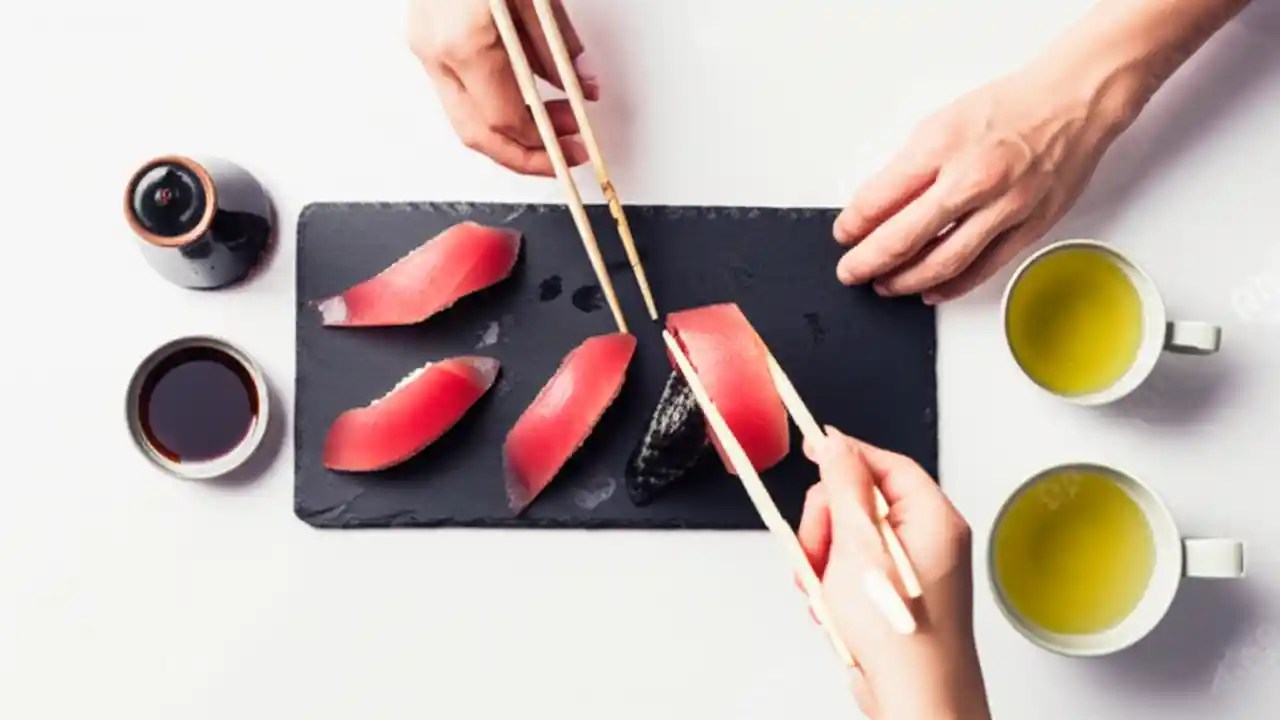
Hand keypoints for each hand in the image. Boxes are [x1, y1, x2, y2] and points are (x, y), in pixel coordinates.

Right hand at [408, 0, 596, 174]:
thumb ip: (558, 44)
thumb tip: (580, 85)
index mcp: (465, 41)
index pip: (504, 121)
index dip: (543, 145)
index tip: (573, 150)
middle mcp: (436, 49)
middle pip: (476, 133)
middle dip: (524, 154)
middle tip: (565, 154)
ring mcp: (424, 44)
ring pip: (464, 116)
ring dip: (510, 130)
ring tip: (556, 123)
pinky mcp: (425, 35)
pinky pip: (459, 88)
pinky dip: (493, 102)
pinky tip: (527, 99)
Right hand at [798, 429, 988, 719]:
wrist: (915, 699)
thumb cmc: (899, 633)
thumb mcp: (858, 545)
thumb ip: (844, 488)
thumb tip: (836, 445)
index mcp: (933, 517)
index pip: (886, 463)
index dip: (847, 456)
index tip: (812, 449)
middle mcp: (929, 539)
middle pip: (862, 502)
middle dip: (827, 525)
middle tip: (814, 552)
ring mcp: (912, 569)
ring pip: (851, 539)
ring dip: (824, 560)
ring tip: (821, 591)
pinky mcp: (896, 595)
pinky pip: (854, 570)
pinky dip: (834, 585)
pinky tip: (831, 609)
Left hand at [833, 64, 1132, 303]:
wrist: (1073, 104)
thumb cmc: (1008, 110)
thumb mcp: (940, 124)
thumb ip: (908, 168)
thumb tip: (876, 208)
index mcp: (942, 147)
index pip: (880, 198)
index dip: (854, 224)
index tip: (844, 235)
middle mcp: (973, 179)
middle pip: (904, 238)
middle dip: (868, 262)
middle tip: (851, 271)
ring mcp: (1004, 208)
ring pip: (942, 262)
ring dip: (905, 281)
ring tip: (885, 285)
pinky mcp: (1029, 228)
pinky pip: (982, 269)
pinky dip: (951, 286)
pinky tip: (930, 291)